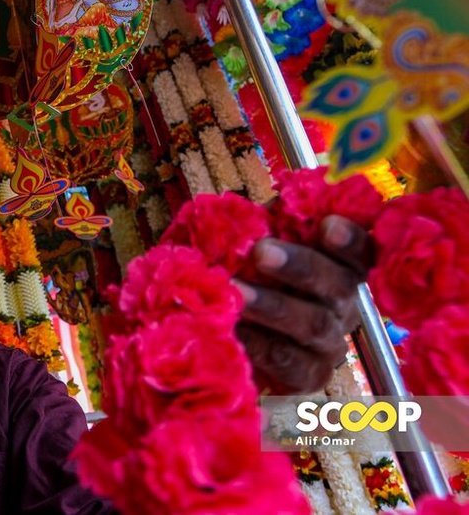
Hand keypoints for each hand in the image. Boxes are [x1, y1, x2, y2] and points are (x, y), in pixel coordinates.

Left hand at [235, 215, 372, 393]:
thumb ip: (264, 226)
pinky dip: (262, 345)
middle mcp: (344, 306)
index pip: (361, 252)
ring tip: (236, 292)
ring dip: (273, 306)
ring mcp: (330, 344)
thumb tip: (249, 212)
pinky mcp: (309, 376)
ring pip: (314, 325)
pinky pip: (292, 364)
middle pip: (338, 287)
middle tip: (260, 252)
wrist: (227, 329)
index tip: (327, 225)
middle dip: (300, 267)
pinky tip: (238, 331)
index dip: (349, 240)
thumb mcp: (258, 241)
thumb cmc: (248, 273)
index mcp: (340, 268)